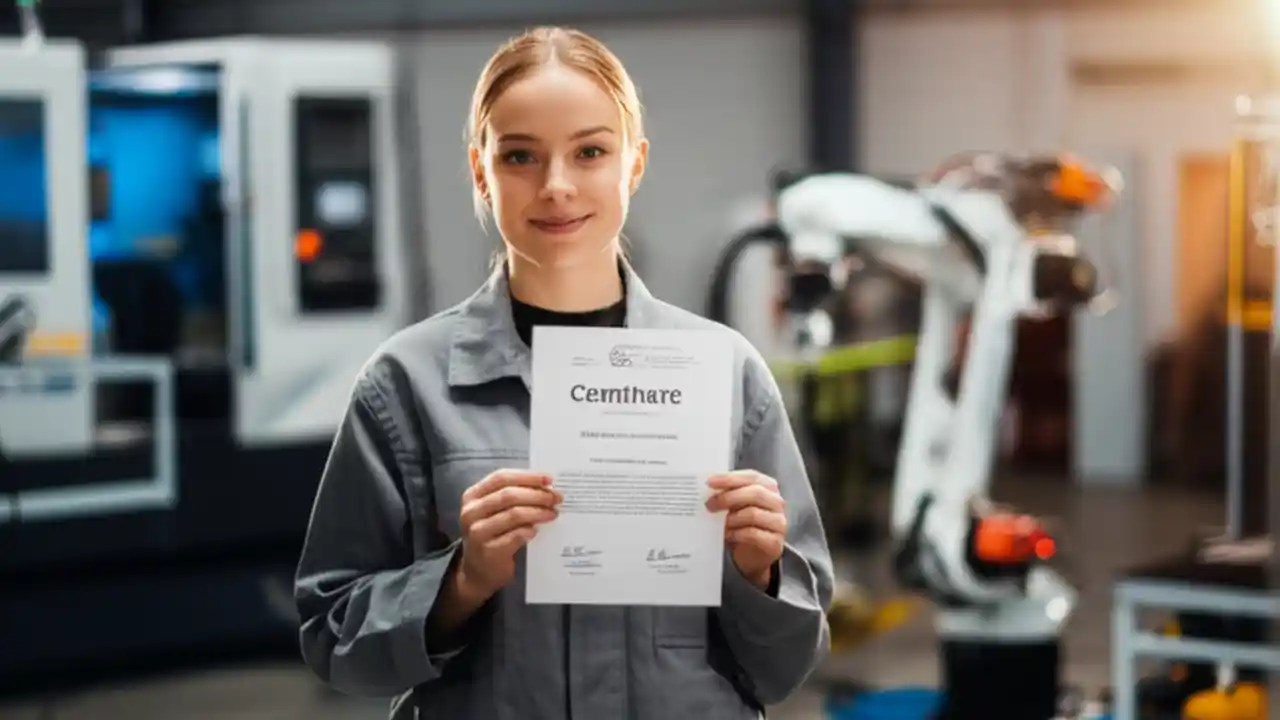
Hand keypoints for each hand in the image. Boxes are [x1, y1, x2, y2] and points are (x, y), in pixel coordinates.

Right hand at [456, 470, 561, 600]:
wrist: (478, 570)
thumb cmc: (492, 534)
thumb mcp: (493, 511)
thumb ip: (512, 496)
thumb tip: (546, 487)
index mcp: (473, 495)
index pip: (501, 477)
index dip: (527, 476)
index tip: (548, 479)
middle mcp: (471, 512)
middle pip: (509, 495)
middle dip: (537, 495)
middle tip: (556, 498)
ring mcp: (478, 532)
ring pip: (514, 515)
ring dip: (538, 512)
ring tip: (552, 513)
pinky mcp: (489, 551)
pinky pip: (515, 536)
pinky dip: (529, 531)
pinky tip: (537, 531)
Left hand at [706, 470, 786, 590]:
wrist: (753, 556)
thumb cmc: (743, 525)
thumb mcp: (735, 506)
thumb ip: (728, 494)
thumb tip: (708, 489)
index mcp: (768, 487)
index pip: (751, 477)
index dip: (730, 478)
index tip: (710, 482)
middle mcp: (776, 502)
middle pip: (755, 493)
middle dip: (728, 498)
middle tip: (710, 505)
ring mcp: (778, 523)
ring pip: (753, 514)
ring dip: (731, 518)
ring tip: (720, 524)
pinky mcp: (774, 542)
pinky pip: (753, 534)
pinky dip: (736, 534)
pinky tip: (728, 535)